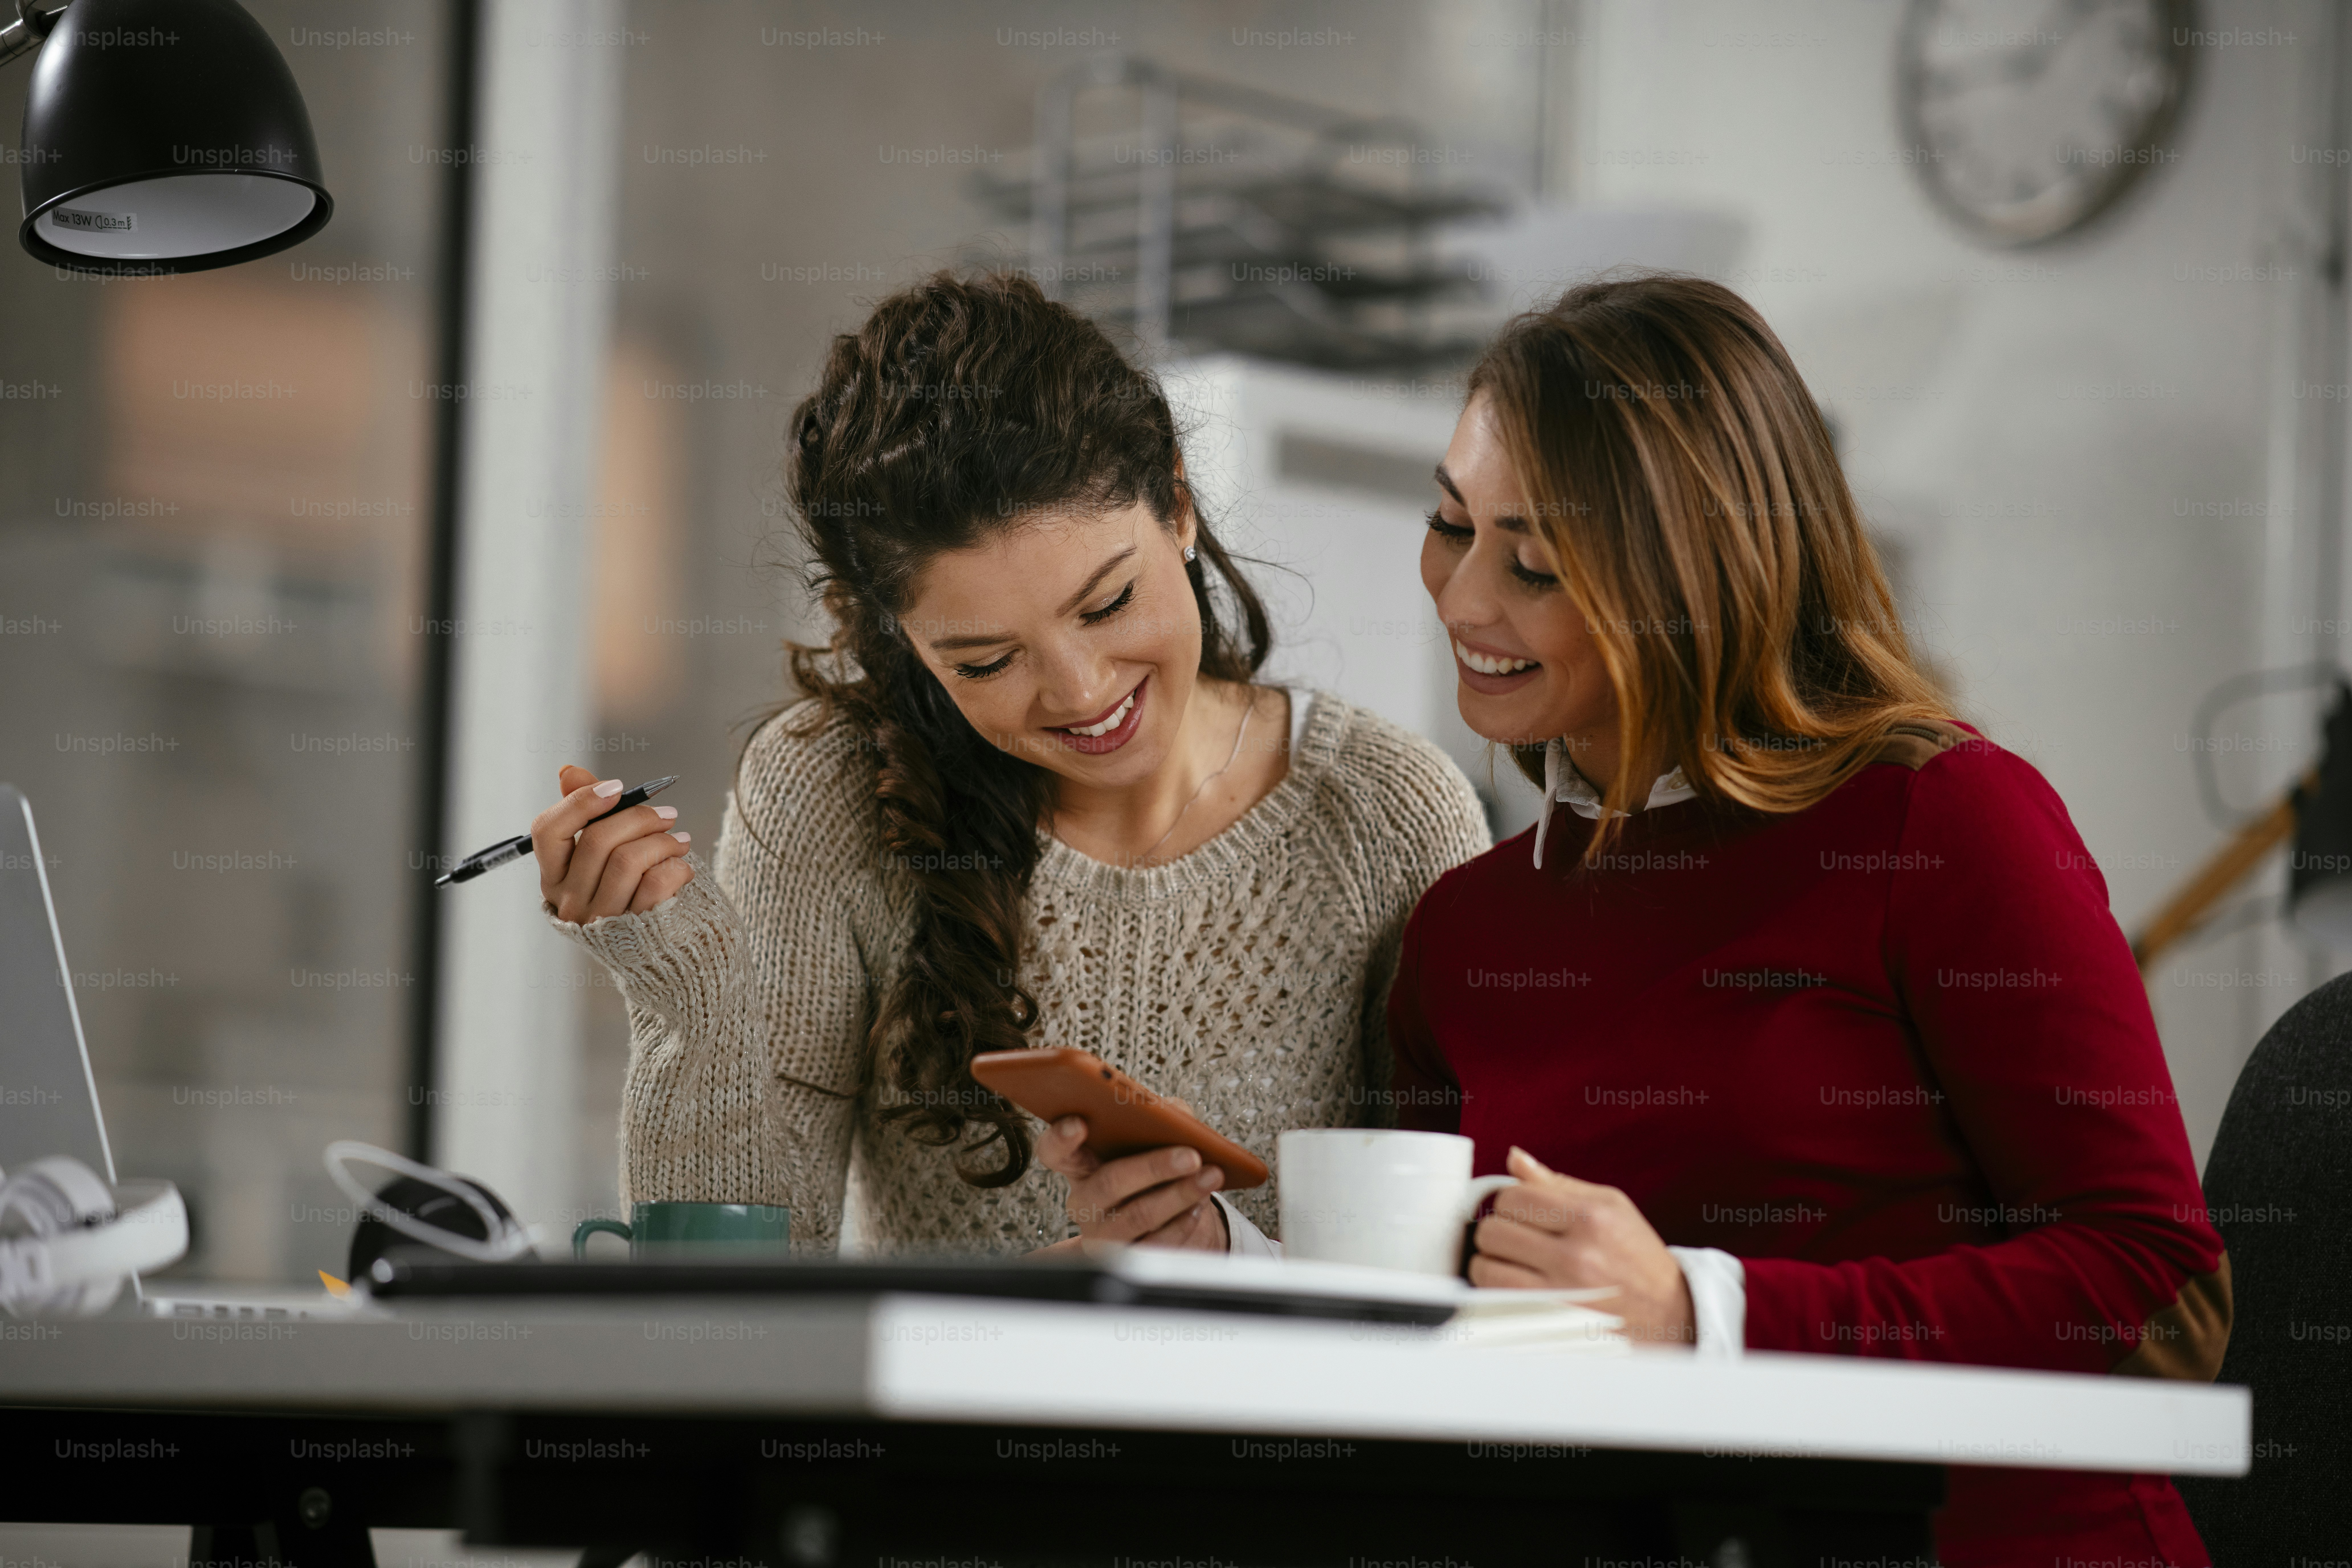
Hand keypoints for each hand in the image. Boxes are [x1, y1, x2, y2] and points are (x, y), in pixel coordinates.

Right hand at [534, 764, 694, 924]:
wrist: (663, 947)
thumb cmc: (629, 887)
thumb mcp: (604, 852)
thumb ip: (586, 812)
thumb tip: (568, 772)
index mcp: (554, 876)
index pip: (547, 831)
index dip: (580, 802)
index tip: (618, 787)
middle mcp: (569, 901)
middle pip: (597, 840)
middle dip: (639, 816)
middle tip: (669, 814)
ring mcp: (600, 920)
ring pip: (627, 860)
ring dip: (662, 840)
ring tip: (681, 840)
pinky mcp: (633, 931)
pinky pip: (654, 884)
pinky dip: (675, 866)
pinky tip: (682, 865)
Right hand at [1033, 1115, 1229, 1250]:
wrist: (1169, 1215)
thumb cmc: (1152, 1167)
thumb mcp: (1151, 1137)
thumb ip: (1158, 1118)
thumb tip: (1175, 1116)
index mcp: (1081, 1165)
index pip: (1056, 1151)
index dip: (1061, 1138)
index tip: (1079, 1123)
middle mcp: (1085, 1201)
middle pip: (1109, 1183)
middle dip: (1154, 1168)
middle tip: (1190, 1156)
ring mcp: (1104, 1234)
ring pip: (1138, 1216)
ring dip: (1180, 1194)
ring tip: (1210, 1176)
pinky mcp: (1129, 1257)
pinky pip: (1156, 1243)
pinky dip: (1183, 1222)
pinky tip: (1199, 1205)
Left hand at [1469, 1146, 1695, 1349]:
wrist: (1667, 1309)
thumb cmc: (1636, 1252)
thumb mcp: (1608, 1204)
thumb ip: (1556, 1182)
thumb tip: (1514, 1158)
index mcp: (1590, 1218)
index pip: (1513, 1197)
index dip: (1508, 1201)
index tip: (1519, 1210)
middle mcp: (1576, 1256)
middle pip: (1493, 1232)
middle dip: (1497, 1230)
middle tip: (1514, 1236)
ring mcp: (1562, 1294)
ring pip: (1485, 1268)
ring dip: (1489, 1262)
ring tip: (1510, 1261)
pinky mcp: (1552, 1322)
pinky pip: (1496, 1300)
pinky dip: (1494, 1290)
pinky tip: (1512, 1283)